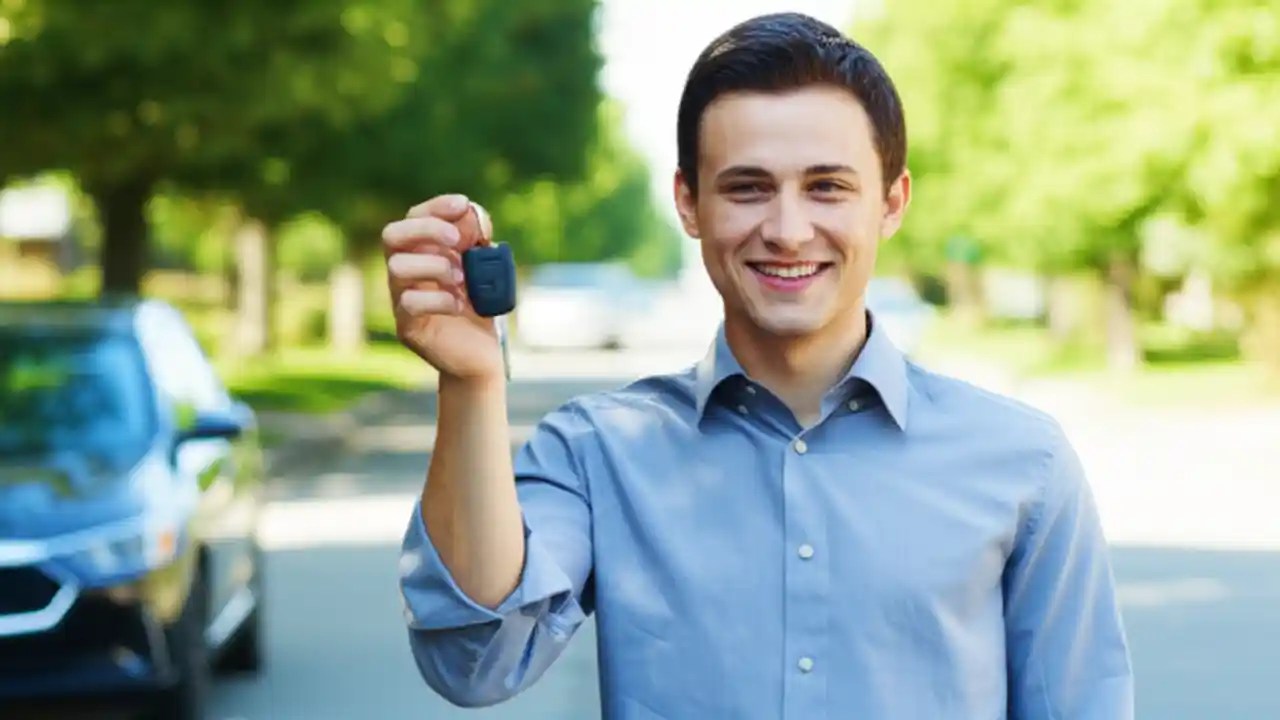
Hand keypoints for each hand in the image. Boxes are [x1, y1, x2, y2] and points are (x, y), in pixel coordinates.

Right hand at [382, 194, 503, 383]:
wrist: (481, 355)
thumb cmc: (480, 307)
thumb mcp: (484, 268)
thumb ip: (478, 240)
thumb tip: (472, 214)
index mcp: (420, 252)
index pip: (413, 217)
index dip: (436, 206)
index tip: (464, 205)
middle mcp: (404, 272)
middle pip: (391, 235)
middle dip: (427, 230)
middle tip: (457, 242)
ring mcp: (400, 299)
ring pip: (396, 267)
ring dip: (435, 266)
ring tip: (461, 279)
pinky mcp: (407, 327)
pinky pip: (409, 303)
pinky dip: (439, 298)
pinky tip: (459, 304)